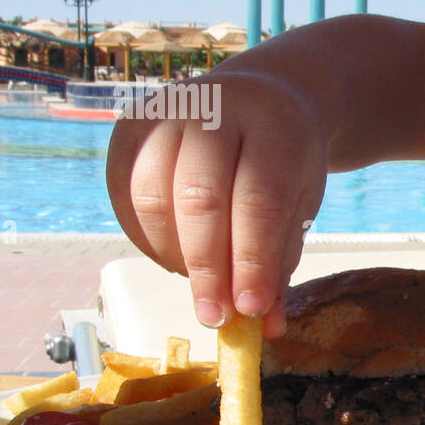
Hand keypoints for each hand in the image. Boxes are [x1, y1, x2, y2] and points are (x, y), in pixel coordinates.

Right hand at [105, 72, 327, 337]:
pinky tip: (174, 259)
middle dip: (207, 269)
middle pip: (199, 199)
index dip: (251, 261)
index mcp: (273, 124)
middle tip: (216, 318)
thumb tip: (265, 327)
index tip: (250, 311)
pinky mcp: (132, 124)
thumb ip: (281, 261)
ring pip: (152, 197)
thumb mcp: (301, 202)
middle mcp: (216, 109)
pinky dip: (146, 238)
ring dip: (173, 256)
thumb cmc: (285, 160)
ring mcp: (167, 110)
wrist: (263, 97)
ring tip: (201, 286)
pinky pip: (124, 192)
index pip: (258, 200)